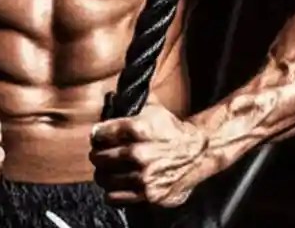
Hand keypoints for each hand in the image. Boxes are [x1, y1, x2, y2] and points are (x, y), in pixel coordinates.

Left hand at [89, 104, 211, 207]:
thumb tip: (109, 97)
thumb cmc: (172, 130)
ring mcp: (143, 176)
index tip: (99, 137)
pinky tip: (117, 184)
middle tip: (101, 154)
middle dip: (98, 154)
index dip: (97, 135)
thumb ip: (130, 102)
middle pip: (98, 157)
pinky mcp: (148, 194)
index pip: (99, 134)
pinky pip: (114, 197)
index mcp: (137, 129)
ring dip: (103, 173)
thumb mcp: (153, 108)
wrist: (197, 153)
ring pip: (103, 178)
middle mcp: (138, 153)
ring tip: (108, 170)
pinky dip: (111, 191)